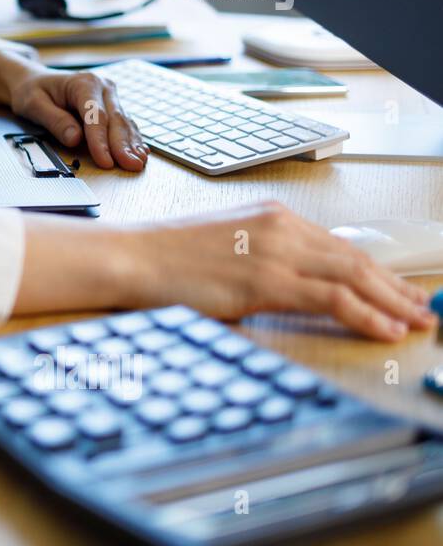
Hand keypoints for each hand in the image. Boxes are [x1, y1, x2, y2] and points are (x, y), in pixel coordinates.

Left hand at [0, 53, 147, 170]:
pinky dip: (132, 139)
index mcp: (83, 83)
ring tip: (138, 163)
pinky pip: (125, 124)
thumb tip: (75, 139)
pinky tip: (140, 152)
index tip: (105, 160)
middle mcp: (102, 87)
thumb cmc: (33, 90)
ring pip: (124, 123)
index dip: (101, 140)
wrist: (34, 80)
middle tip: (130, 166)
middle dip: (123, 146)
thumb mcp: (34, 104)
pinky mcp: (112, 106)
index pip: (95, 116)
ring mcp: (110, 96)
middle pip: (115, 120)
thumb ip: (55, 121)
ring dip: (132, 144)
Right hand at [127, 202, 436, 341]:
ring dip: (391, 303)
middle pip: (356, 259)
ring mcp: (275, 252)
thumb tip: (290, 288)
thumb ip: (261, 260)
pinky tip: (384, 328)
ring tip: (414, 322)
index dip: (375, 272)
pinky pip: (333, 298)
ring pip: (354, 276)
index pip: (338, 246)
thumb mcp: (225, 248)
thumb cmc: (167, 259)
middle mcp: (280, 227)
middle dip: (395, 288)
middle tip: (422, 309)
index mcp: (271, 217)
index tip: (396, 291)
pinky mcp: (266, 280)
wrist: (132, 257)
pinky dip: (367, 314)